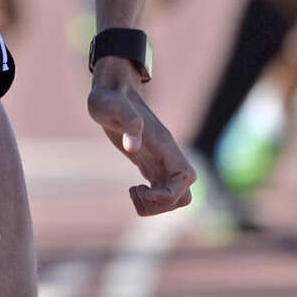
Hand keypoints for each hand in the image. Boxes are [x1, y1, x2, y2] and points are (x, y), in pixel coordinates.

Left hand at [87, 60, 194, 215]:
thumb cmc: (110, 99)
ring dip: (156, 205)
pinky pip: (163, 191)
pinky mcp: (151, 164)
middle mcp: (167, 155)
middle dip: (161, 204)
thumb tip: (132, 147)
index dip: (168, 193)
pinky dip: (150, 199)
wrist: (110, 91)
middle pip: (185, 194)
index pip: (186, 178)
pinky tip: (133, 189)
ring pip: (176, 196)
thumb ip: (128, 124)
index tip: (142, 189)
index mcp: (164, 144)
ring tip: (133, 192)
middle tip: (136, 191)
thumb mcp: (112, 108)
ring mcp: (161, 161)